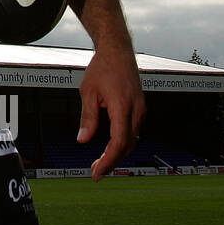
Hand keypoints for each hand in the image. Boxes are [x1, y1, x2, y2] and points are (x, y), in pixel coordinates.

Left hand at [77, 42, 145, 181]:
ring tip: (100, 163)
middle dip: (112, 162)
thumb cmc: (102, 68)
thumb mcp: (88, 92)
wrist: (118, 52)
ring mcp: (140, 110)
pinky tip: (110, 148)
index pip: (118, 142)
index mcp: (122, 107)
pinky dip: (122, 143)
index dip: (108, 160)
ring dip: (117, 154)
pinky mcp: (140, 108)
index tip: (97, 172)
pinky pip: (133, 131)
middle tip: (95, 172)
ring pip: (132, 140)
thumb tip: (83, 140)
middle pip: (127, 146)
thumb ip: (87, 118)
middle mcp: (136, 111)